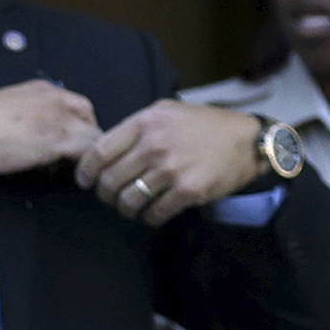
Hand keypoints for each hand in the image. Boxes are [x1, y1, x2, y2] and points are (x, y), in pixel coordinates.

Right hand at [0, 80, 101, 175]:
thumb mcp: (8, 110)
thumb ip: (28, 115)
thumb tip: (37, 134)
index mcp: (40, 89)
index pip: (76, 104)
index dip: (78, 125)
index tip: (73, 141)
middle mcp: (54, 98)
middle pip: (89, 116)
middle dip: (87, 137)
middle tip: (78, 158)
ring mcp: (58, 117)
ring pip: (93, 135)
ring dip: (88, 155)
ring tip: (77, 172)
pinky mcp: (58, 138)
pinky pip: (88, 152)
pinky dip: (87, 167)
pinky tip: (78, 179)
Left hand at [79, 100, 272, 226]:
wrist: (244, 140)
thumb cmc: (203, 124)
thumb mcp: (166, 111)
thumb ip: (136, 126)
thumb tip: (107, 149)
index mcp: (144, 122)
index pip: (99, 151)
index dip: (85, 171)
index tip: (85, 180)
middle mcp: (154, 145)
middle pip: (110, 180)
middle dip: (104, 194)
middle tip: (109, 196)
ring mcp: (171, 169)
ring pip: (129, 200)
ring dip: (125, 208)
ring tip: (129, 207)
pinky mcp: (187, 191)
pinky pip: (154, 213)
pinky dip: (148, 217)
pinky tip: (151, 213)